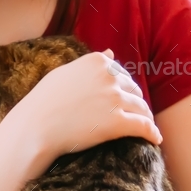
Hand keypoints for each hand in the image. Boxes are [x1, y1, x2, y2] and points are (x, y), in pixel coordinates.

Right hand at [17, 47, 161, 163]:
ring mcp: (114, 99)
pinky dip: (152, 133)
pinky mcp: (118, 122)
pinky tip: (155, 139)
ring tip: (147, 127)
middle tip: (134, 114)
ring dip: (146, 117)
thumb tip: (111, 51)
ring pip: (142, 108)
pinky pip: (144, 126)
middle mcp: (109, 77)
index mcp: (97, 61)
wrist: (35, 127)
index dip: (123, 88)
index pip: (121, 73)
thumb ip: (90, 63)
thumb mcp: (65, 73)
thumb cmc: (43, 101)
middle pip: (134, 90)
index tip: (121, 99)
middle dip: (135, 102)